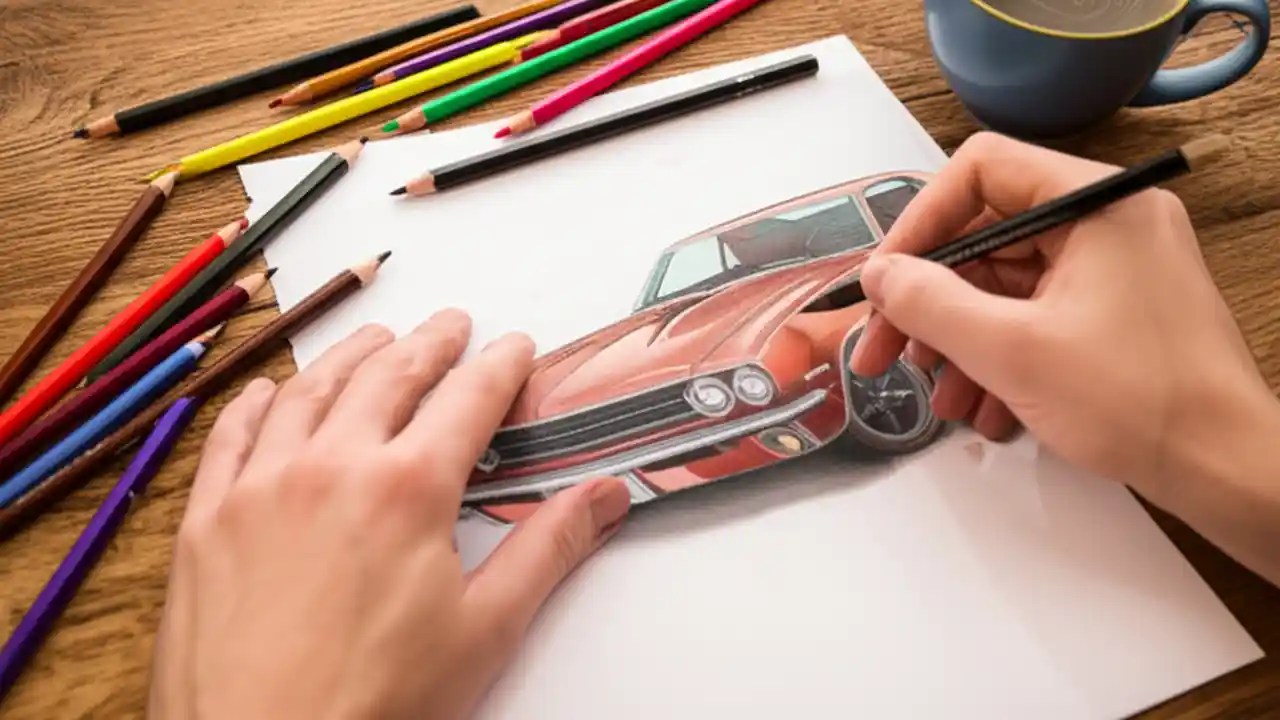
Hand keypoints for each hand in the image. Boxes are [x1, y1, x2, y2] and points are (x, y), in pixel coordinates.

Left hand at [148, 312, 631, 718]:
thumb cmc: (374, 705)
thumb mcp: (485, 631)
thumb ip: (547, 550)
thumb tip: (604, 497)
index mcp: (408, 488)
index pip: (468, 399)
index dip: (499, 365)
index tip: (513, 346)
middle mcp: (333, 465)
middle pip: (391, 376)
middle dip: (431, 343)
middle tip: (453, 324)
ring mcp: (261, 485)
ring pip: (312, 390)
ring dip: (353, 355)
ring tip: (378, 339)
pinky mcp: (208, 518)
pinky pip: (233, 435)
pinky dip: (260, 401)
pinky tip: (273, 390)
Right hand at [850, 132, 1279, 581]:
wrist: (1225, 469)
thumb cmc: (1142, 403)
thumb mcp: (1011, 351)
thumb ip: (932, 304)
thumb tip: (879, 275)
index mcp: (1096, 203)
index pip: (981, 172)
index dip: (920, 223)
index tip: (886, 280)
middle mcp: (1108, 222)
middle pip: (985, 236)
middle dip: (929, 302)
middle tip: (883, 350)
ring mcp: (1115, 268)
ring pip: (1005, 285)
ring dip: (959, 341)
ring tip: (939, 396)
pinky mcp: (1115, 312)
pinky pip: (1035, 316)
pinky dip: (999, 357)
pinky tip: (982, 409)